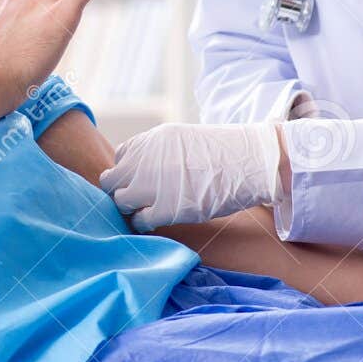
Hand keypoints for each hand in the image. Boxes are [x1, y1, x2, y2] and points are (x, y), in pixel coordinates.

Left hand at [99, 120, 282, 230]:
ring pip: (120, 201)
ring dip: (131, 207)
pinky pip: (139, 221)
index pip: (122, 157)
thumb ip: (158, 152)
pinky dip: (144, 223)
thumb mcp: (182, 139)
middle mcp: (144, 161)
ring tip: (147, 210)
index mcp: (150, 140)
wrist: (250, 162)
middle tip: (137, 199)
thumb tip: (143, 169)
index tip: (142, 179)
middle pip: (112, 180)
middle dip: (122, 190)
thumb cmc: (224, 152)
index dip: (130, 171)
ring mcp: (152, 185)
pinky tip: (158, 220)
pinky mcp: (165, 209)